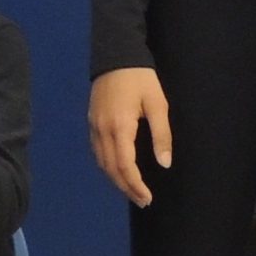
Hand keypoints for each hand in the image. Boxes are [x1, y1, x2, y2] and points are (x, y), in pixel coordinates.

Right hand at [88, 66, 171, 206]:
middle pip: (111, 169)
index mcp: (120, 127)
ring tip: (132, 191)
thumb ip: (161, 134)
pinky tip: (118, 171)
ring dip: (116, 180)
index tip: (147, 197)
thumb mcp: (157, 104)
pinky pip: (97, 152)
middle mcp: (102, 131)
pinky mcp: (92, 122)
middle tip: (142, 201)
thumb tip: (164, 163)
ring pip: (102, 163)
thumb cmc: (141, 78)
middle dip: (126, 188)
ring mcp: (94, 127)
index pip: (125, 166)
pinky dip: (107, 167)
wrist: (115, 55)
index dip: (135, 185)